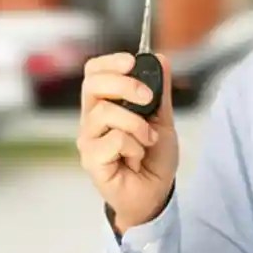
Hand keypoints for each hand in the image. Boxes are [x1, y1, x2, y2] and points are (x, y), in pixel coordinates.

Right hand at [77, 51, 178, 232]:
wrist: (156, 193)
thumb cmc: (153, 159)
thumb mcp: (163, 119)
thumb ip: (160, 91)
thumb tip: (160, 59)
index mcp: (105, 104)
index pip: (94, 72)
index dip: (110, 62)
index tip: (131, 62)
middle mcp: (92, 120)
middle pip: (93, 84)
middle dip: (125, 85)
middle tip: (148, 99)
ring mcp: (89, 140)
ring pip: (105, 112)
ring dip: (137, 124)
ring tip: (148, 139)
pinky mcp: (91, 160)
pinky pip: (113, 139)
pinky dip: (134, 146)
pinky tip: (136, 158)